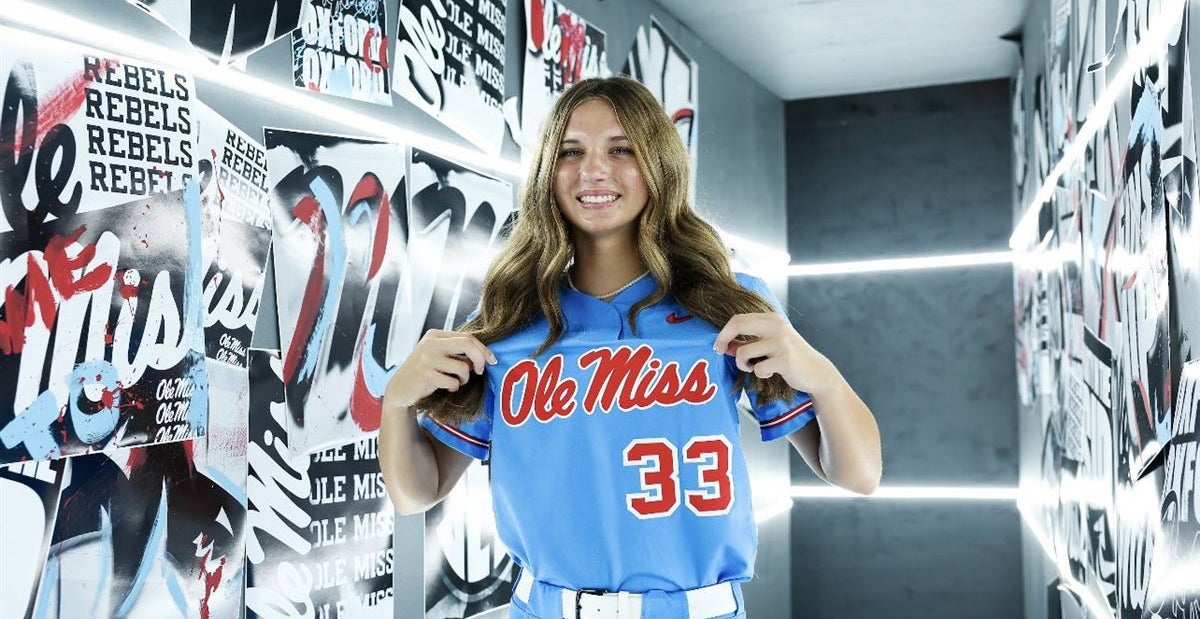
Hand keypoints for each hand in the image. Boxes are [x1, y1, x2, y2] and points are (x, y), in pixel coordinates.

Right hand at [385, 330, 497, 407]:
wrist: (400, 388)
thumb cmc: (424, 372)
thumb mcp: (438, 355)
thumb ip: (456, 351)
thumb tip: (484, 355)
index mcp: (435, 335)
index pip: (467, 337)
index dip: (483, 349)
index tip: (491, 360)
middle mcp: (431, 344)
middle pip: (467, 344)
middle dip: (480, 359)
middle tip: (480, 371)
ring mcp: (427, 359)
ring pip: (463, 367)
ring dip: (464, 378)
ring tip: (455, 381)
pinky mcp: (426, 375)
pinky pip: (453, 382)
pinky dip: (453, 387)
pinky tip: (445, 387)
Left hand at [713, 313, 836, 393]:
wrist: (816, 372)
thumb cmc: (788, 358)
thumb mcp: (769, 344)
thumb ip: (748, 342)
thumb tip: (724, 345)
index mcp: (771, 318)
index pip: (738, 318)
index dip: (724, 332)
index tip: (719, 345)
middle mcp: (776, 325)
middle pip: (737, 324)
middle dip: (723, 339)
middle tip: (720, 352)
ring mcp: (781, 341)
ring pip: (743, 352)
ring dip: (743, 364)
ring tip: (753, 367)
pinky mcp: (785, 359)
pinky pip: (758, 368)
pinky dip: (759, 374)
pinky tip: (769, 373)